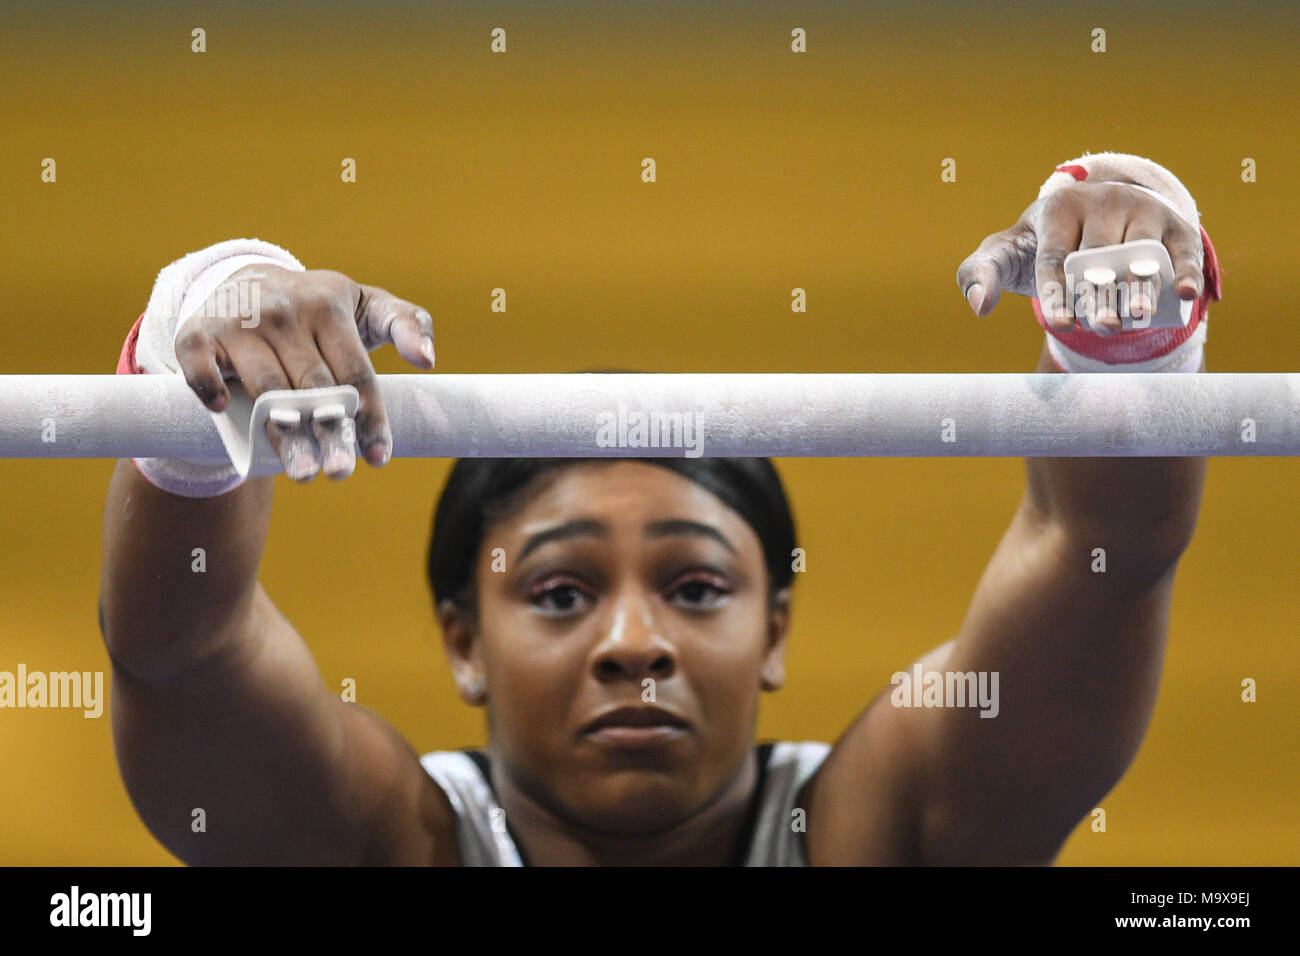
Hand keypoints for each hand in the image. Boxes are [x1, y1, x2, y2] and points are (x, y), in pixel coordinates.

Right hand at [173, 265, 434, 480]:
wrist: (247, 277)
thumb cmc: (318, 308)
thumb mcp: (367, 306)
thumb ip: (406, 324)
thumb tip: (427, 359)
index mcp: (328, 307)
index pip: (355, 371)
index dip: (368, 415)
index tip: (378, 457)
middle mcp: (283, 311)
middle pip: (313, 385)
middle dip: (329, 431)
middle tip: (341, 472)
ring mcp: (239, 320)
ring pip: (265, 386)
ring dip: (283, 431)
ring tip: (303, 471)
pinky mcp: (197, 331)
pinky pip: (199, 362)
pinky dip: (208, 383)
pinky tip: (223, 409)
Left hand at [955, 182, 1204, 334]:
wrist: (1091, 214)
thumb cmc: (1041, 243)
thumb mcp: (1005, 254)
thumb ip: (979, 275)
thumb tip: (977, 307)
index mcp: (1059, 208)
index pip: (1055, 256)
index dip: (1057, 292)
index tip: (1061, 323)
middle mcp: (1103, 202)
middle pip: (1100, 256)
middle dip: (1099, 293)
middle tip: (1101, 327)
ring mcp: (1142, 209)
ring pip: (1141, 252)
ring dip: (1140, 285)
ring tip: (1135, 317)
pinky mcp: (1174, 223)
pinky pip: (1183, 247)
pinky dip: (1186, 270)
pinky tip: (1186, 295)